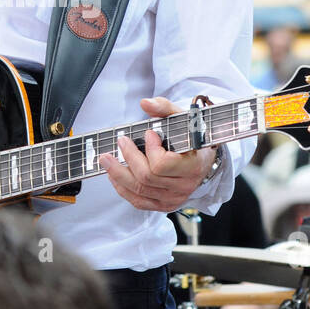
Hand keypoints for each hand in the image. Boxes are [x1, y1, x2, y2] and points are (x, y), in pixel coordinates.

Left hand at [98, 95, 220, 211]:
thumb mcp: (182, 119)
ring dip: (118, 174)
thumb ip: (164, 108)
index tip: (149, 133)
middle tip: (120, 142)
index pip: (163, 164)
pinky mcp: (164, 205)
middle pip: (147, 177)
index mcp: (193, 166)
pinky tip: (114, 175)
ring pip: (139, 190)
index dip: (151, 149)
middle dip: (128, 158)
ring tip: (107, 159)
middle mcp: (185, 185)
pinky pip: (138, 201)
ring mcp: (174, 198)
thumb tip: (145, 103)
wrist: (202, 158)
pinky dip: (122, 188)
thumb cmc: (192, 137)